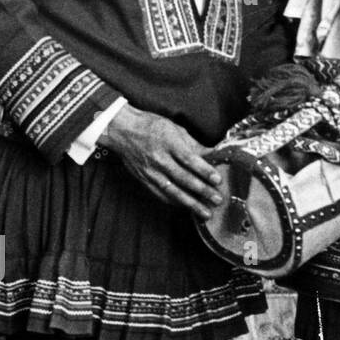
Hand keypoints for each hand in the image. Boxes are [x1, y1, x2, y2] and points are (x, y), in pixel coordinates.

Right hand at [100, 105, 222, 220]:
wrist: (122, 130)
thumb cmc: (151, 126)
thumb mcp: (176, 129)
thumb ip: (194, 145)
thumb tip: (213, 155)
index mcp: (169, 143)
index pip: (189, 160)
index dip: (204, 171)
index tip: (217, 180)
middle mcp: (159, 159)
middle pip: (183, 178)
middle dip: (202, 191)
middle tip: (217, 199)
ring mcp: (150, 171)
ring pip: (172, 190)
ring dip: (190, 203)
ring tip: (205, 212)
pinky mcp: (144, 179)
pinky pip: (161, 194)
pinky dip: (175, 202)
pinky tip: (187, 208)